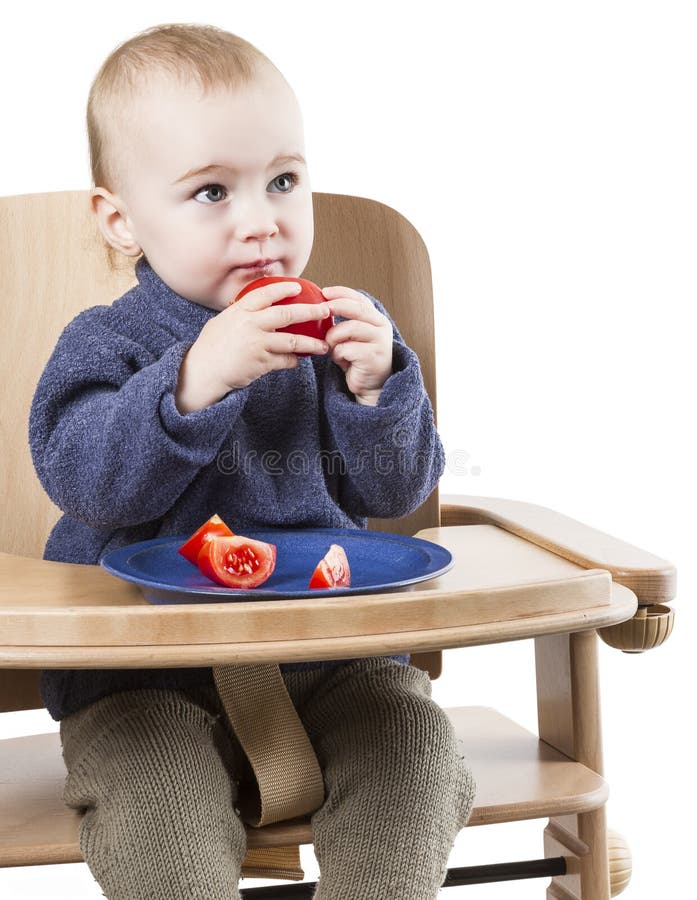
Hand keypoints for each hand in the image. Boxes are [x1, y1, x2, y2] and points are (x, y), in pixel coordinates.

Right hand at [175, 280, 330, 412]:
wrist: (203, 372)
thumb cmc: (210, 347)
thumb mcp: (222, 322)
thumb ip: (240, 313)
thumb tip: (255, 306)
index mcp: (240, 311)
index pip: (265, 294)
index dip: (283, 288)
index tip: (298, 286)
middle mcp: (250, 325)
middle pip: (286, 314)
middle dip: (310, 311)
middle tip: (326, 311)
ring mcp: (256, 344)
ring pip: (292, 341)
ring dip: (311, 344)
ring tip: (324, 346)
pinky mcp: (261, 363)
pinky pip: (284, 361)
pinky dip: (293, 361)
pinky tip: (299, 361)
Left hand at [322, 286, 393, 405]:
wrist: (370, 385)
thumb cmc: (356, 358)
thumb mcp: (350, 336)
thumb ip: (343, 320)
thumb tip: (320, 305)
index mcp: (376, 318)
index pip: (359, 299)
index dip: (342, 293)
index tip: (324, 292)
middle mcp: (382, 326)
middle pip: (357, 308)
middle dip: (336, 306)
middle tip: (321, 309)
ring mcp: (380, 341)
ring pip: (350, 328)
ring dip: (334, 337)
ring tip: (331, 346)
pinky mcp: (373, 357)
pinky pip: (347, 348)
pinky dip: (338, 354)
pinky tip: (341, 360)